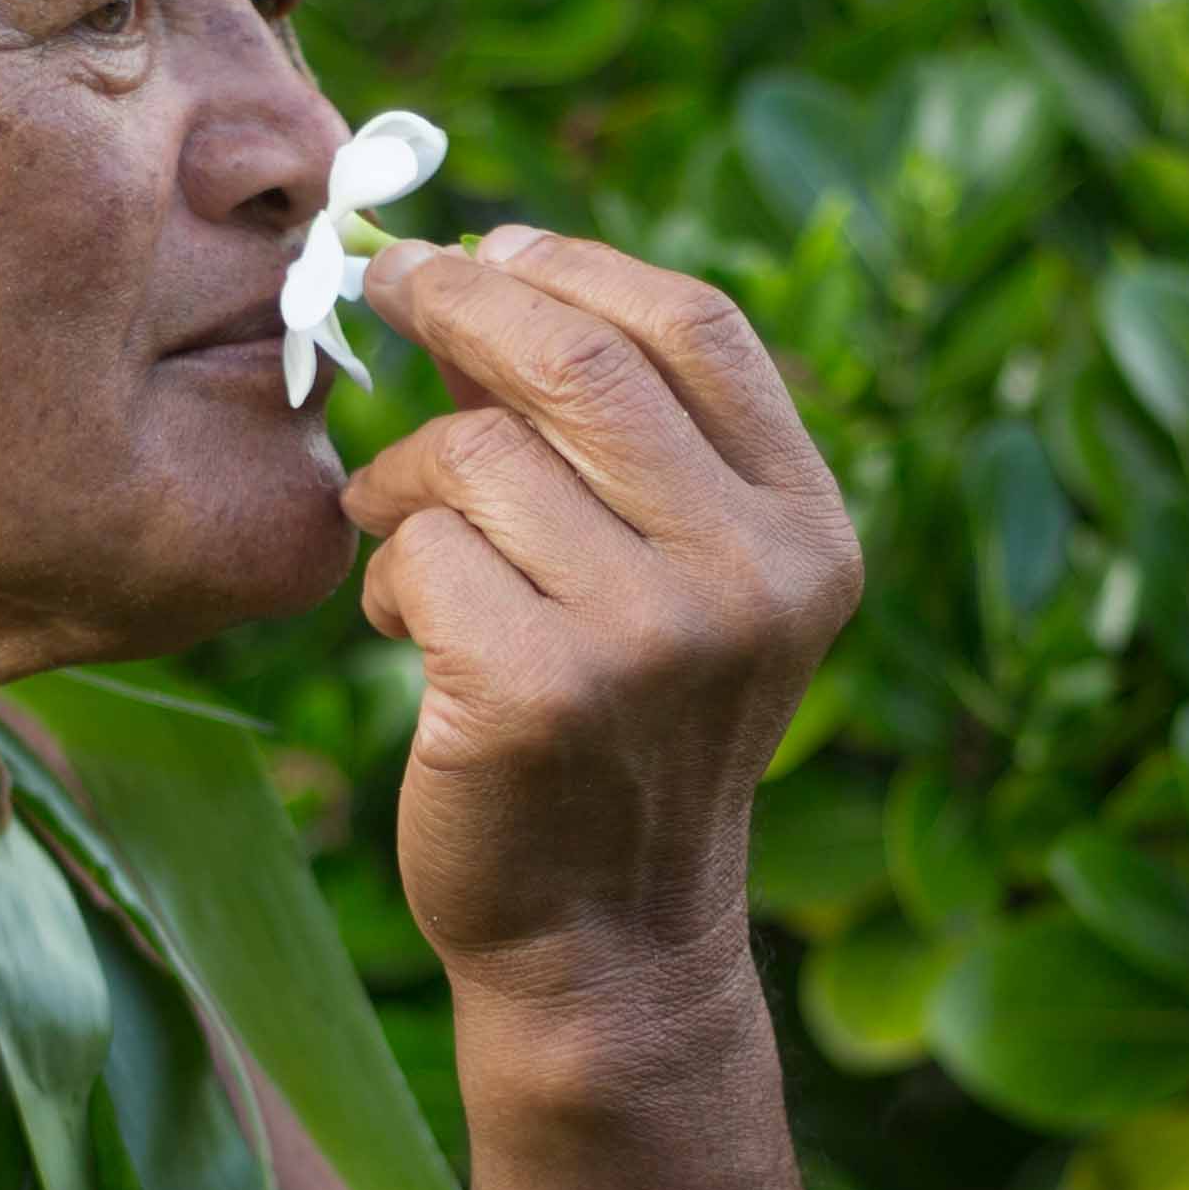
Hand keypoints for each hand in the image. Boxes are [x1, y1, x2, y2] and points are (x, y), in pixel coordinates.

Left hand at [341, 226, 860, 1031]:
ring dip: (405, 477)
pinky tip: (401, 632)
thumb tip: (494, 258)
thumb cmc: (616, 734)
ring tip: (398, 530)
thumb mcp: (678, 578)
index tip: (485, 247)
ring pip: (476, 454)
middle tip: (390, 290)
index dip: (573, 263)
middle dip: (461, 301)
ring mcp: (650, 639)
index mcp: (804, 529)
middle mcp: (750, 577)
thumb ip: (628, 441)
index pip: (697, 325)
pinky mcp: (538, 693)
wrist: (603, 941)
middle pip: (578, 358)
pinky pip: (419, 552)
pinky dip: (384, 576)